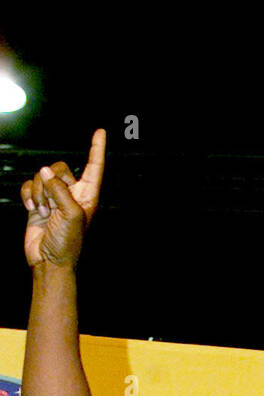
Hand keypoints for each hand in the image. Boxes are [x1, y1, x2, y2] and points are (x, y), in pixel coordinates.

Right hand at [21, 129, 105, 269]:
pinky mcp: (38, 202)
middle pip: (59, 168)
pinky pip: (29, 186)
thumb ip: (60, 190)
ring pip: (41, 177)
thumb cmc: (67, 243)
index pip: (94, 167)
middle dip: (50, 184)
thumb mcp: (71, 215)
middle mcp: (72, 194)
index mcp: (87, 196)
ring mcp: (54, 197)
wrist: (48, 260)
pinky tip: (32, 209)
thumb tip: (45, 173)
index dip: (97, 149)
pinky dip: (28, 196)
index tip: (101, 132)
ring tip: (44, 213)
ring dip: (39, 193)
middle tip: (52, 207)